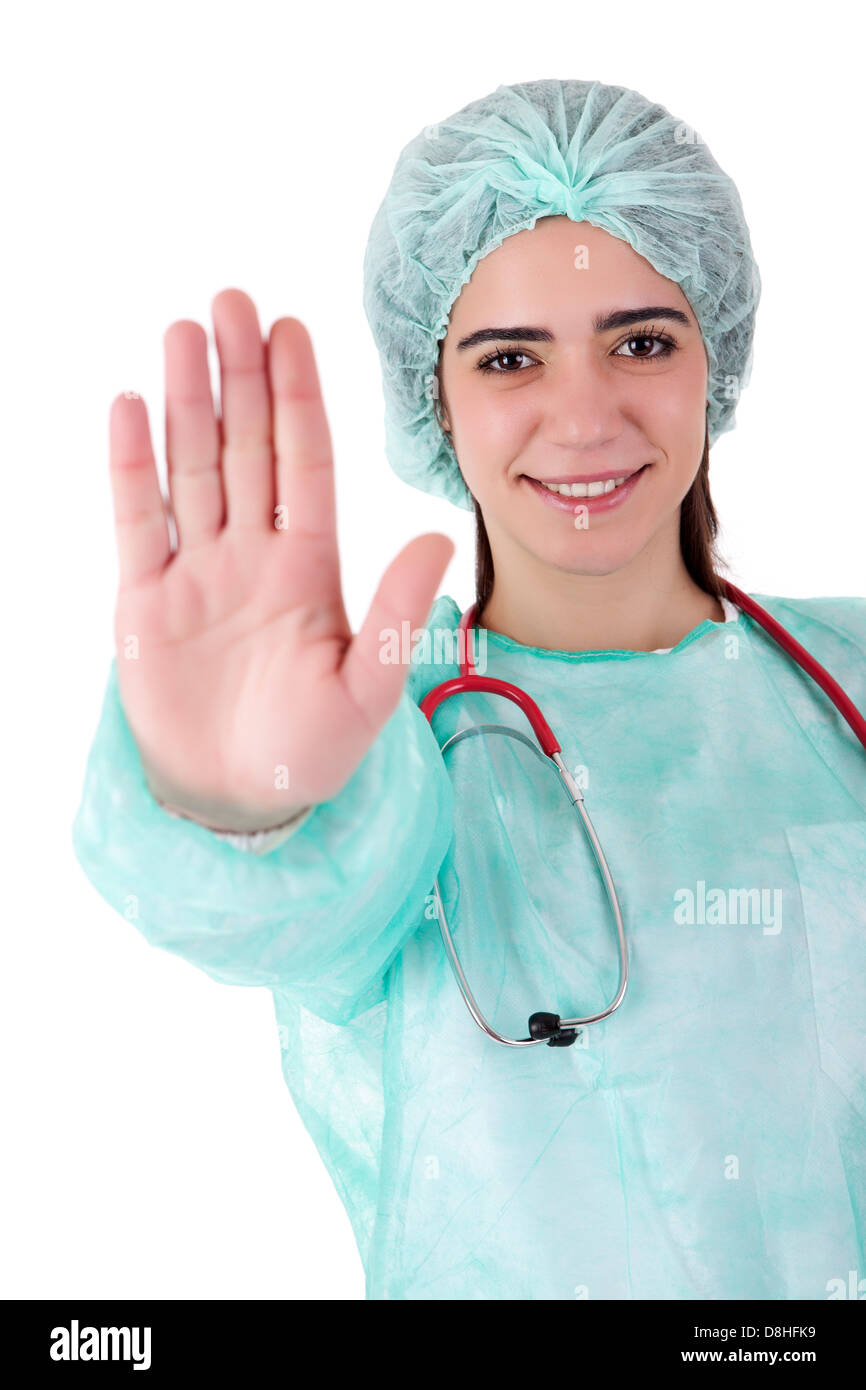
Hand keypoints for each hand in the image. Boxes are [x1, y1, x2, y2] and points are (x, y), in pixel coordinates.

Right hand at [108, 289, 452, 831]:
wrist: (240, 799)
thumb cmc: (311, 749)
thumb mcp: (368, 689)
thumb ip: (396, 613)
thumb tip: (438, 538)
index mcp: (310, 566)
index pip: (304, 462)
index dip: (299, 396)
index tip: (291, 329)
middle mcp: (254, 554)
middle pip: (246, 446)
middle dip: (240, 375)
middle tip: (232, 302)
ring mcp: (198, 572)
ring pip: (193, 468)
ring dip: (187, 402)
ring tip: (183, 333)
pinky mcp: (147, 602)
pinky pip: (137, 521)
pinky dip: (133, 467)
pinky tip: (130, 409)